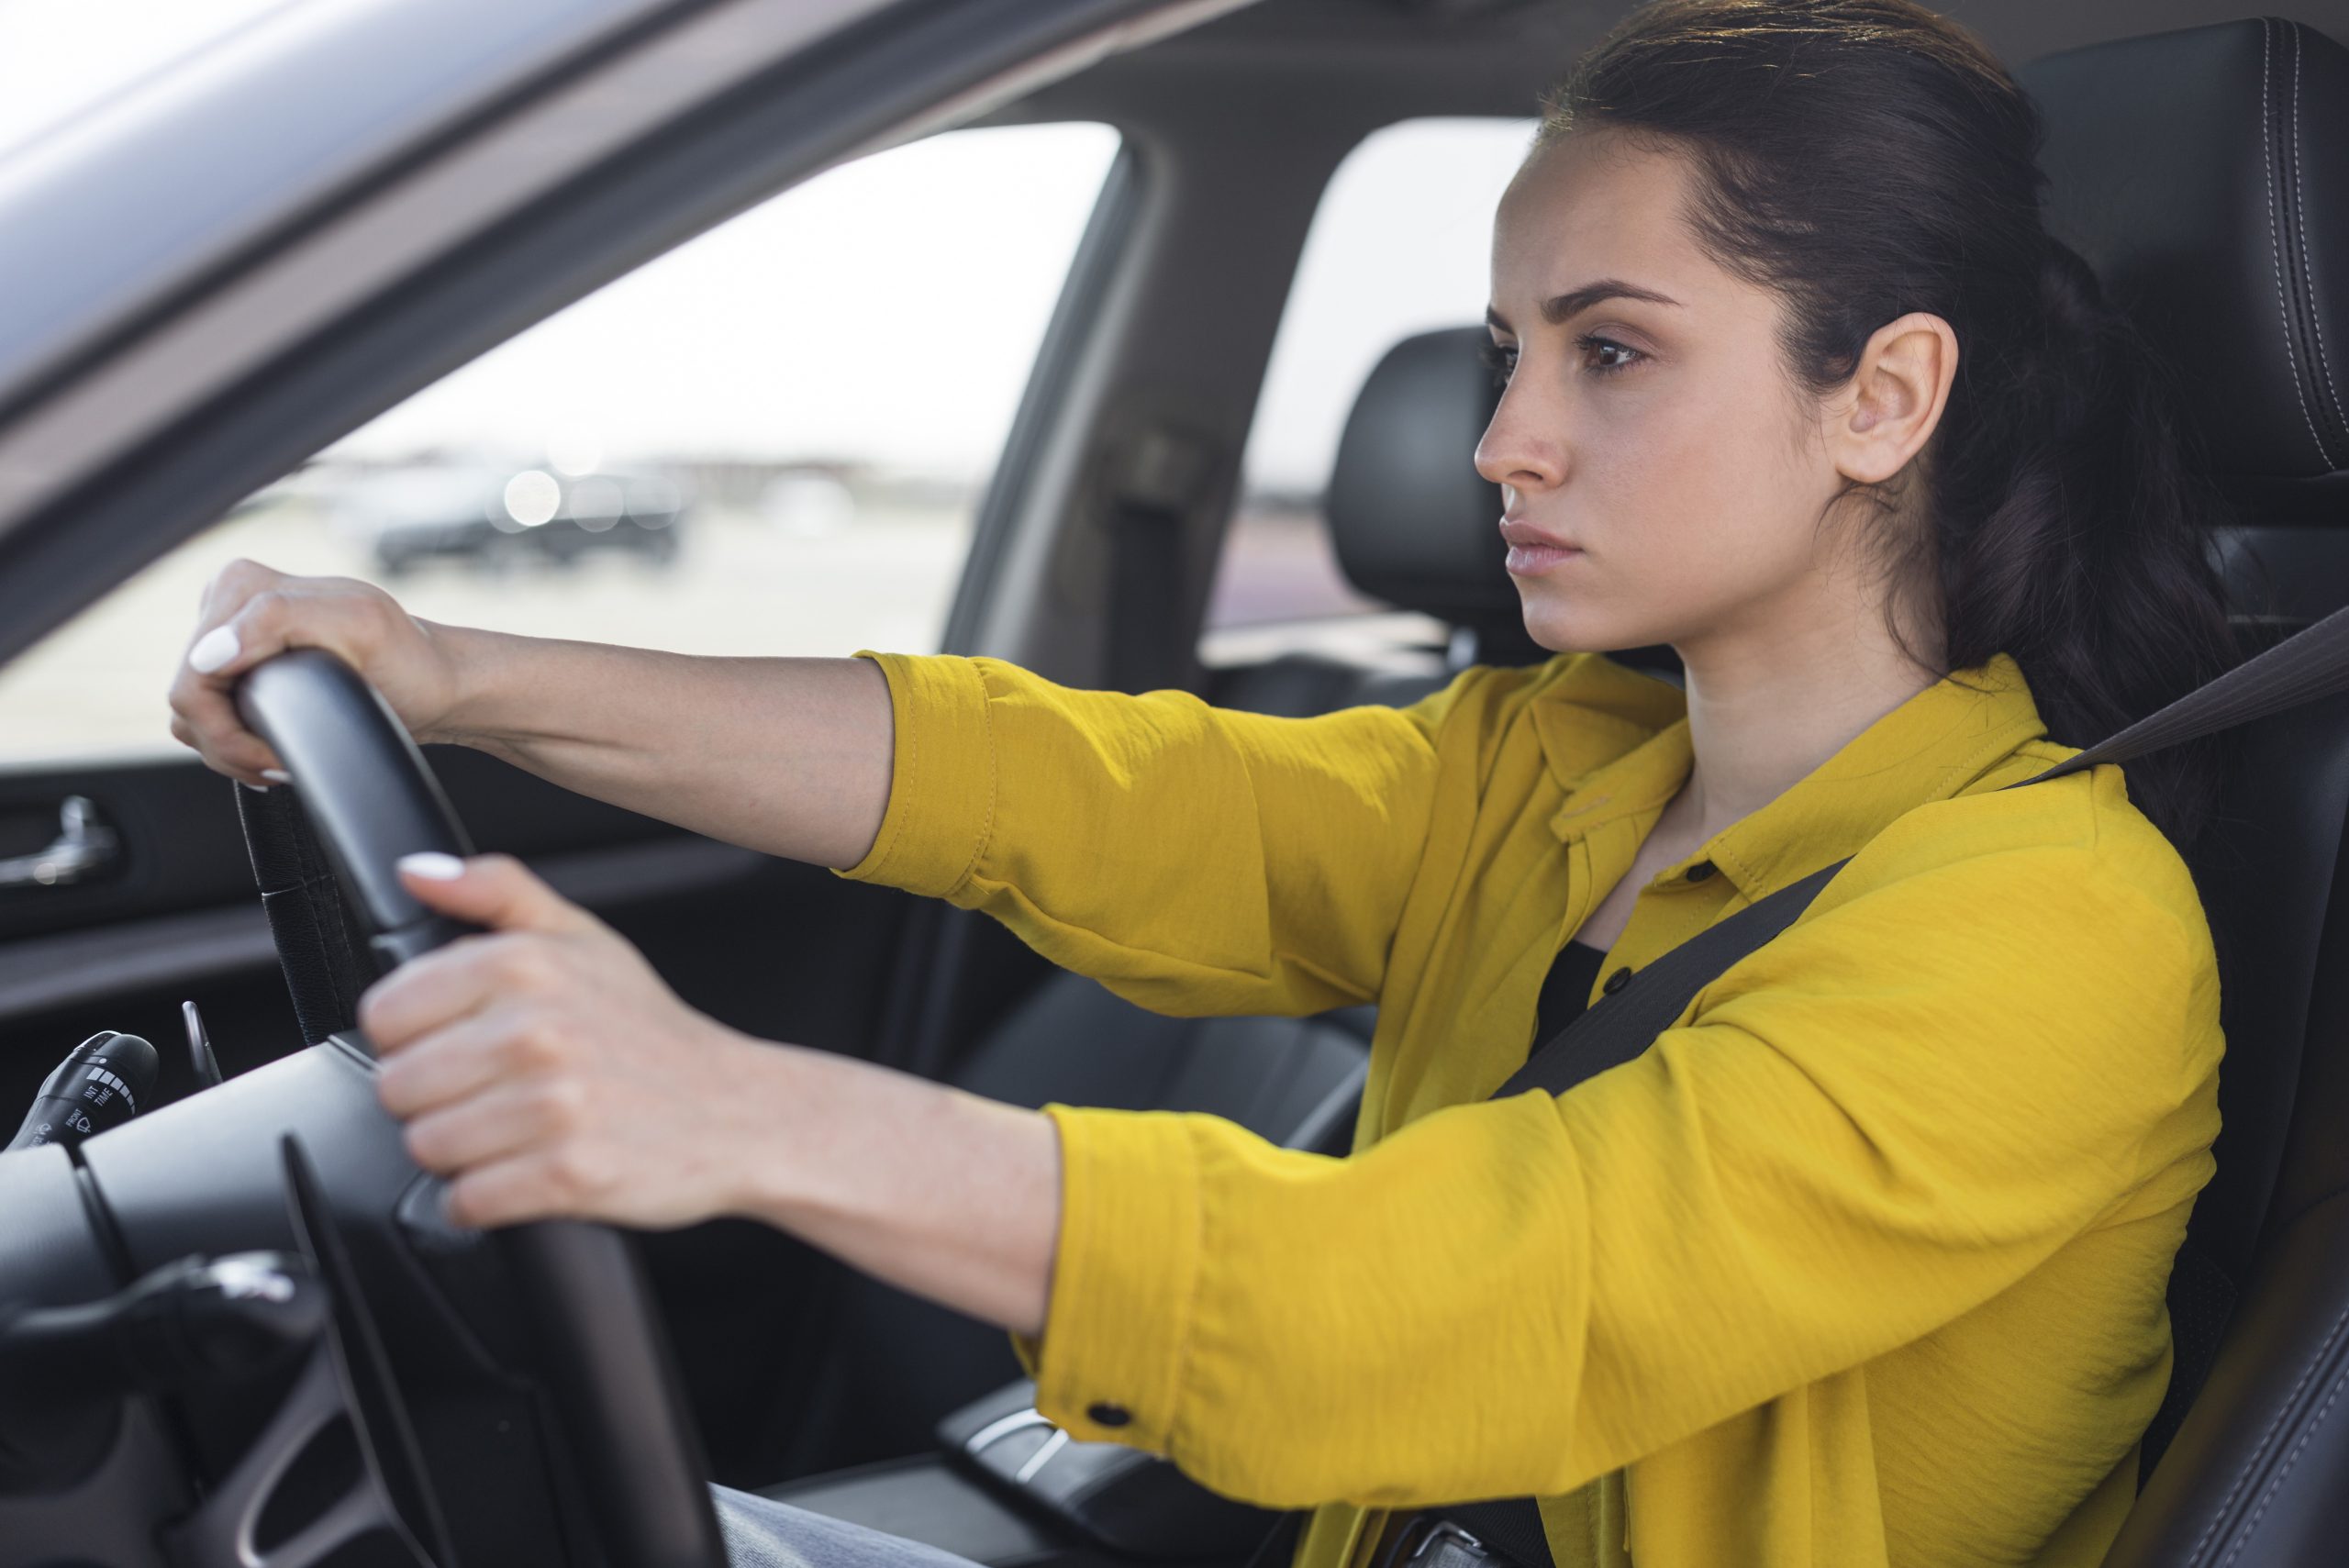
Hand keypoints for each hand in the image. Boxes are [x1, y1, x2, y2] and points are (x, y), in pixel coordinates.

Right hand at [170, 559, 471, 785]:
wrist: (432, 682)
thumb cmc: (407, 657)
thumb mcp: (357, 626)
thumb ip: (277, 619)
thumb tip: (209, 652)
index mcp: (242, 586)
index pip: (191, 678)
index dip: (227, 730)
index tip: (279, 754)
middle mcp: (227, 605)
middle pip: (188, 702)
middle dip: (231, 745)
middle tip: (281, 765)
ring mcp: (229, 638)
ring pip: (192, 717)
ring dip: (232, 750)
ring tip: (279, 761)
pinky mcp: (237, 669)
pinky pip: (206, 720)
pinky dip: (235, 745)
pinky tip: (270, 753)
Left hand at [361, 851, 783, 1229]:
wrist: (740, 1111)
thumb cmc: (651, 1032)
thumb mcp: (585, 938)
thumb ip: (497, 891)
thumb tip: (414, 874)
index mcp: (526, 964)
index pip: (385, 1014)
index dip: (414, 1036)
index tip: (457, 1044)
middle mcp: (536, 1031)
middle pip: (398, 1088)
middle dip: (434, 1099)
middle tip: (492, 1093)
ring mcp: (553, 1106)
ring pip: (426, 1147)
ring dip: (459, 1152)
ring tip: (511, 1132)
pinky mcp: (567, 1174)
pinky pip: (467, 1201)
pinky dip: (484, 1199)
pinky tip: (524, 1172)